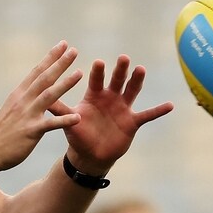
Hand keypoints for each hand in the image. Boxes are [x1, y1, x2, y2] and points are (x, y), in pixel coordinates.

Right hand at [0, 41, 83, 171]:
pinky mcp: (31, 131)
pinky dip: (64, 120)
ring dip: (65, 84)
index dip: (51, 57)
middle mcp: (23, 100)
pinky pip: (50, 124)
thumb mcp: (11, 109)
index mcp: (19, 94)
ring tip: (80, 73)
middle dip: (60, 63)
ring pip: (49, 95)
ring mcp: (27, 115)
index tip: (63, 44)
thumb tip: (32, 88)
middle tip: (74, 50)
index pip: (37, 71)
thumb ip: (23, 99)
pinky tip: (78, 117)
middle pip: (44, 78)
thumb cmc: (1, 132)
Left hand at [50, 54, 173, 174]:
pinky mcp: (133, 122)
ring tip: (142, 69)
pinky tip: (170, 105)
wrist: (90, 155)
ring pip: (132, 91)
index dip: (98, 72)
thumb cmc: (77, 134)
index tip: (100, 62)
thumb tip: (41, 99)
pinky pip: (148, 115)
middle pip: (117, 80)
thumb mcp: (68, 121)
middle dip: (120, 70)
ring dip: (137, 81)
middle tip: (123, 58)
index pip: (96, 80)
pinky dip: (158, 110)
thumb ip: (59, 109)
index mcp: (94, 95)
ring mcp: (123, 108)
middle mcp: (110, 98)